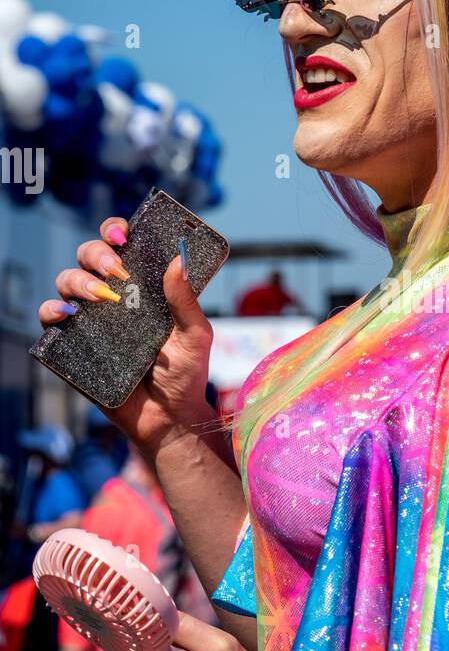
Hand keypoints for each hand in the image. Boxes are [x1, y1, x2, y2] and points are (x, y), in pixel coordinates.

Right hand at [37, 216, 215, 456]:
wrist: (169, 419)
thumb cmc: (185, 374)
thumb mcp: (195, 336)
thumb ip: (186, 301)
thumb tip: (179, 261)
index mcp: (141, 287)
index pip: (120, 246)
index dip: (114, 231)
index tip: (122, 235)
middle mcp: (113, 299)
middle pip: (88, 258)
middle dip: (95, 255)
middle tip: (115, 271)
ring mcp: (91, 321)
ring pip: (66, 283)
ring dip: (76, 282)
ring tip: (98, 298)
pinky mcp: (74, 347)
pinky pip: (50, 323)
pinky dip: (51, 313)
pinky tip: (66, 315)